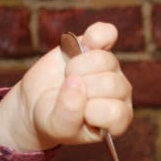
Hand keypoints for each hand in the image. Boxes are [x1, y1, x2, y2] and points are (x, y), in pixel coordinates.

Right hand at [0, 22, 132, 150]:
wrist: (39, 101)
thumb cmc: (53, 120)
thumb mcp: (57, 127)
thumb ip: (68, 114)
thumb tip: (75, 82)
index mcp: (119, 118)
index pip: (114, 112)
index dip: (89, 111)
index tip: (76, 116)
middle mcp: (121, 93)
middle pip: (109, 84)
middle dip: (80, 88)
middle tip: (68, 93)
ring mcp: (112, 69)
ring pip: (104, 60)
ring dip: (77, 67)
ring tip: (69, 76)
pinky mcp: (99, 47)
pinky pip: (108, 33)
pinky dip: (96, 35)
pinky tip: (85, 44)